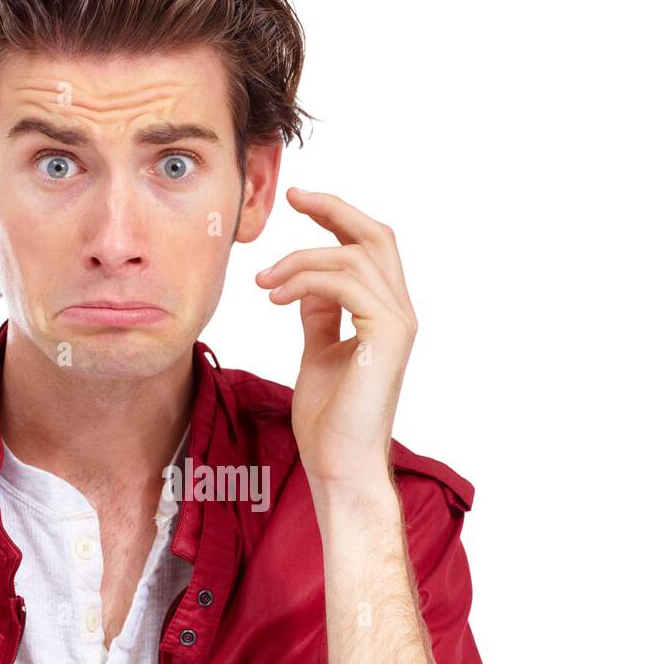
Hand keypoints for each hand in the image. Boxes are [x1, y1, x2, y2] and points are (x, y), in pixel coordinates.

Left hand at [255, 187, 417, 488]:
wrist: (340, 465)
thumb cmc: (329, 422)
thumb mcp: (318, 354)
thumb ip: (319, 316)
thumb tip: (305, 287)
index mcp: (385, 315)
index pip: (370, 248)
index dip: (337, 218)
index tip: (299, 203)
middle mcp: (399, 313)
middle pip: (376, 236)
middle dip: (333, 210)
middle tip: (293, 198)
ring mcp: (398, 323)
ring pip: (353, 256)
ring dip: (300, 260)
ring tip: (264, 282)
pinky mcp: (387, 336)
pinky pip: (346, 283)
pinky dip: (306, 282)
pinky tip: (276, 298)